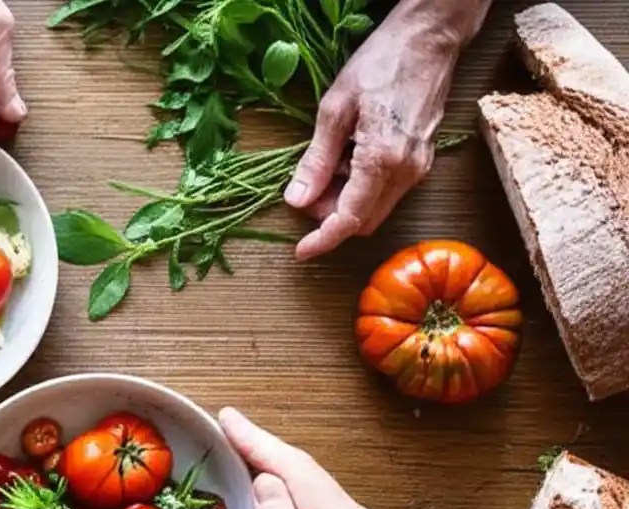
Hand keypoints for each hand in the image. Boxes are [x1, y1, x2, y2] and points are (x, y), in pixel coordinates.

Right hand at [218, 408, 420, 508]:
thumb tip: (266, 485)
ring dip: (278, 465)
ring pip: (314, 486)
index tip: (230, 421)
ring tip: (243, 445)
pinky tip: (270, 481)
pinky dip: (291, 488)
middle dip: (266, 447)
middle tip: (229, 425)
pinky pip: (319, 504)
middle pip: (308, 473)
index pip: (298, 474)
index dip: (260, 443)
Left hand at [286, 0, 490, 259]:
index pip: (350, 218)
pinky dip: (361, 188)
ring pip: (376, 208)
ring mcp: (419, 167)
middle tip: (304, 193)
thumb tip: (296, 199)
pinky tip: (345, 160)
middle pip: (364, 220)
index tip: (301, 252)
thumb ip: (316, 159)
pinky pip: (387, 191)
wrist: (428, 39)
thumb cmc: (380, 63)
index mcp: (383, 159)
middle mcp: (407, 171)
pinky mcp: (422, 160)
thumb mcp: (335, 109)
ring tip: (323, 169)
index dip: (323, 240)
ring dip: (345, 202)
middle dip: (331, 218)